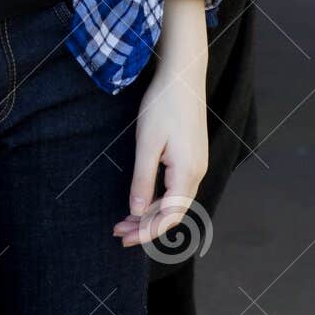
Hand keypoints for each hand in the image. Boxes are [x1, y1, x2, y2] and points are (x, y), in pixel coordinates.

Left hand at [112, 64, 208, 248]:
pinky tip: (141, 200)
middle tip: (118, 232)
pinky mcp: (192, 156)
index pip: (169, 216)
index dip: (147, 232)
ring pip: (174, 201)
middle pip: (173, 213)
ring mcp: (196, 164)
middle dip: (145, 226)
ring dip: (150, 213)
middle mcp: (197, 172)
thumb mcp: (147, 143)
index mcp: (187, 172)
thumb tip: (136, 212)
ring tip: (124, 220)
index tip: (124, 238)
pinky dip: (158, 199)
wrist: (183, 76)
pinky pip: (176, 188)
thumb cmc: (163, 104)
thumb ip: (142, 179)